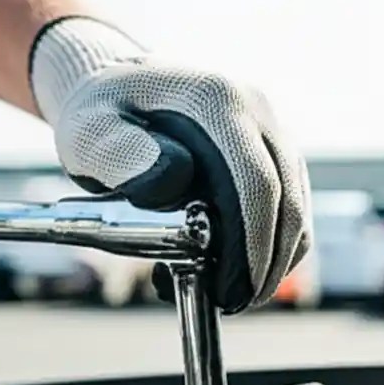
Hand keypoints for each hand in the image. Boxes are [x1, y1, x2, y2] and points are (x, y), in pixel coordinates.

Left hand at [29, 17, 310, 312]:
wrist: (109, 83)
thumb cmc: (95, 112)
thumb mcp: (89, 132)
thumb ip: (121, 154)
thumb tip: (172, 181)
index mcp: (215, 99)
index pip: (255, 181)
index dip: (253, 242)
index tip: (233, 286)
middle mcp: (252, 107)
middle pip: (286, 195)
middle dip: (267, 259)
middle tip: (235, 301)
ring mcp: (265, 125)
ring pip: (294, 201)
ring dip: (273, 254)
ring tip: (233, 291)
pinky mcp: (266, 146)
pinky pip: (285, 199)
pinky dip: (269, 238)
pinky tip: (234, 266)